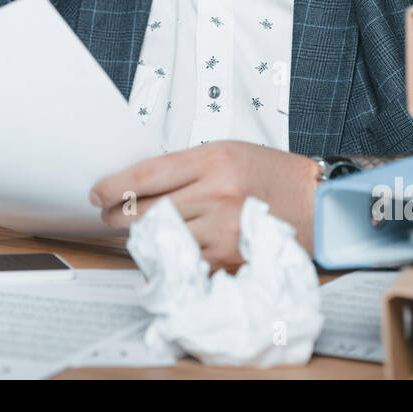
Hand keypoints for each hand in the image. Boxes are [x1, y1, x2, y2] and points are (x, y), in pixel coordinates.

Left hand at [90, 141, 319, 270]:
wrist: (313, 202)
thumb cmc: (269, 173)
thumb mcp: (226, 152)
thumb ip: (185, 167)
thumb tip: (138, 185)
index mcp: (213, 161)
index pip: (147, 175)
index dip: (114, 186)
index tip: (98, 193)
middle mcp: (217, 194)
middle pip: (148, 210)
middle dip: (120, 215)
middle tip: (110, 215)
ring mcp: (223, 229)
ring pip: (162, 238)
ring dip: (142, 239)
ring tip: (135, 232)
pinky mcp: (229, 257)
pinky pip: (185, 259)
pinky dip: (170, 256)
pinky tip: (165, 248)